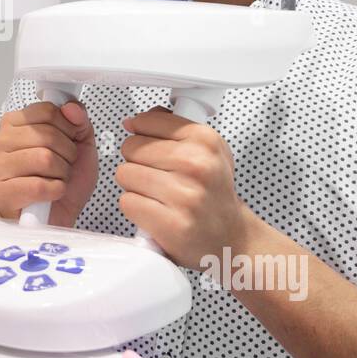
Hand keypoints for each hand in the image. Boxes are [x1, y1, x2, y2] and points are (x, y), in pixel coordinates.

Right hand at [0, 100, 97, 226]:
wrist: (55, 219)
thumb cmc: (62, 182)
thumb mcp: (80, 146)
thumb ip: (79, 121)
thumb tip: (71, 107)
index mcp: (12, 124)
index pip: (47, 110)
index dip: (68, 128)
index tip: (69, 142)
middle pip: (47, 134)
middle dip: (67, 154)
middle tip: (63, 167)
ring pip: (44, 158)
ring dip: (61, 173)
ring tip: (56, 180)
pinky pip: (38, 185)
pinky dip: (55, 191)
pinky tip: (50, 194)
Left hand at [115, 106, 254, 266]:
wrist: (231, 236)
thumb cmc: (214, 193)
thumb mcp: (208, 150)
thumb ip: (174, 129)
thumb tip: (134, 121)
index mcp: (205, 140)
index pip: (147, 121)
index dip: (141, 134)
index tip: (148, 144)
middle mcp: (195, 165)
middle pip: (131, 148)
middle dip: (138, 162)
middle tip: (158, 176)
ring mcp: (183, 195)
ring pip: (125, 173)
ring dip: (134, 185)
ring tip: (157, 194)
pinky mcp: (170, 223)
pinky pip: (127, 201)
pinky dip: (135, 207)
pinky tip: (154, 210)